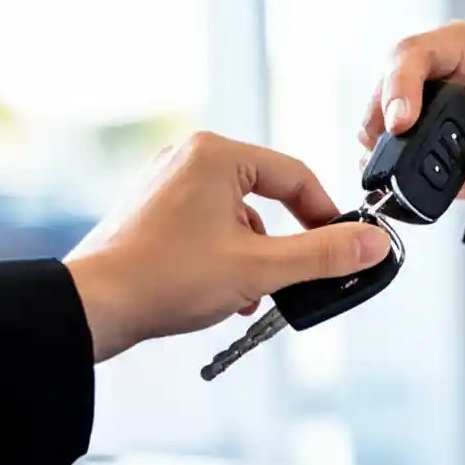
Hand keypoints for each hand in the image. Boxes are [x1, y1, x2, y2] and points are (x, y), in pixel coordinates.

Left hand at [63, 131, 390, 362]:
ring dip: (256, 258)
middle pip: (267, 197)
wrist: (92, 308)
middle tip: (298, 276)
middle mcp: (188, 160)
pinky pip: (209, 229)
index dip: (327, 215)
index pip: (296, 176)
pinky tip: (225, 294)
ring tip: (251, 294)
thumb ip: (322, 255)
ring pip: (238, 218)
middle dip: (285, 245)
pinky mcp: (152, 213)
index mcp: (215, 156)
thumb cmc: (162, 279)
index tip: (343, 247)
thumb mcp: (260, 269)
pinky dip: (226, 259)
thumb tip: (371, 244)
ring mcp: (166, 185)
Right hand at [360, 21, 464, 211]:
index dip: (399, 87)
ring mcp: (416, 103)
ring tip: (461, 185)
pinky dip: (413, 180)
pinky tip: (456, 189)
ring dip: (405, 165)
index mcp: (461, 48)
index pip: (414, 55)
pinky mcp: (410, 135)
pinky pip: (391, 158)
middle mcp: (431, 70)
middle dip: (390, 135)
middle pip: (384, 92)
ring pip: (380, 130)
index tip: (400, 125)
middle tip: (401, 168)